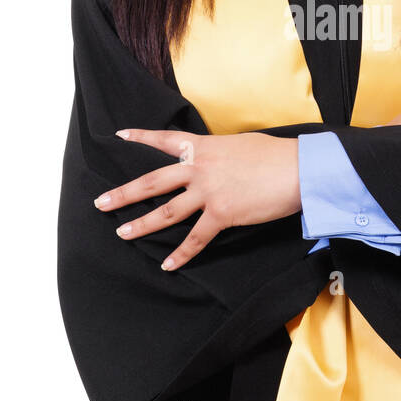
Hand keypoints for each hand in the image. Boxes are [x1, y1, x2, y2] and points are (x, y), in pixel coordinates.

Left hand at [94, 128, 300, 269]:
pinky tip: (168, 264)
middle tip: (101, 202)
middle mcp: (200, 168)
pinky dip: (181, 254)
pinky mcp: (223, 214)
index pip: (166, 139)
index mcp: (204, 147)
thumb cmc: (276, 154)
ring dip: (142, 224)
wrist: (298, 168)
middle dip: (124, 194)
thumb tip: (217, 162)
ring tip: (122, 233)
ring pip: (166, 211)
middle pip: (153, 182)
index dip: (142, 137)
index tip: (120, 135)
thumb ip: (221, 153)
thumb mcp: (240, 144)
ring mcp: (209, 192)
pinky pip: (196, 238)